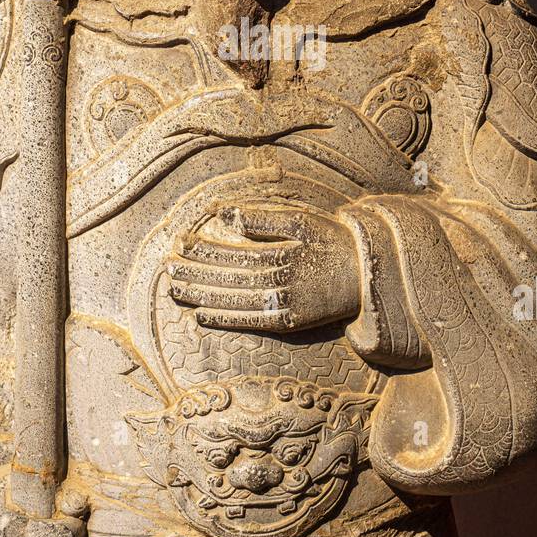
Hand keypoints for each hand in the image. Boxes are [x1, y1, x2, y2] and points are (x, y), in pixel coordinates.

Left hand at [166, 202, 360, 332]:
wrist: (369, 275)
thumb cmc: (333, 242)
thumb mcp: (302, 221)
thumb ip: (262, 219)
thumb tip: (223, 213)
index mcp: (281, 254)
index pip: (232, 252)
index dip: (203, 248)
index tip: (179, 241)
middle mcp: (280, 283)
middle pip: (227, 278)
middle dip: (194, 271)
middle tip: (167, 266)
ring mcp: (284, 306)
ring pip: (233, 300)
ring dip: (201, 295)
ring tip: (175, 287)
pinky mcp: (288, 323)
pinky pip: (250, 322)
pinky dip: (225, 318)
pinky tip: (201, 314)